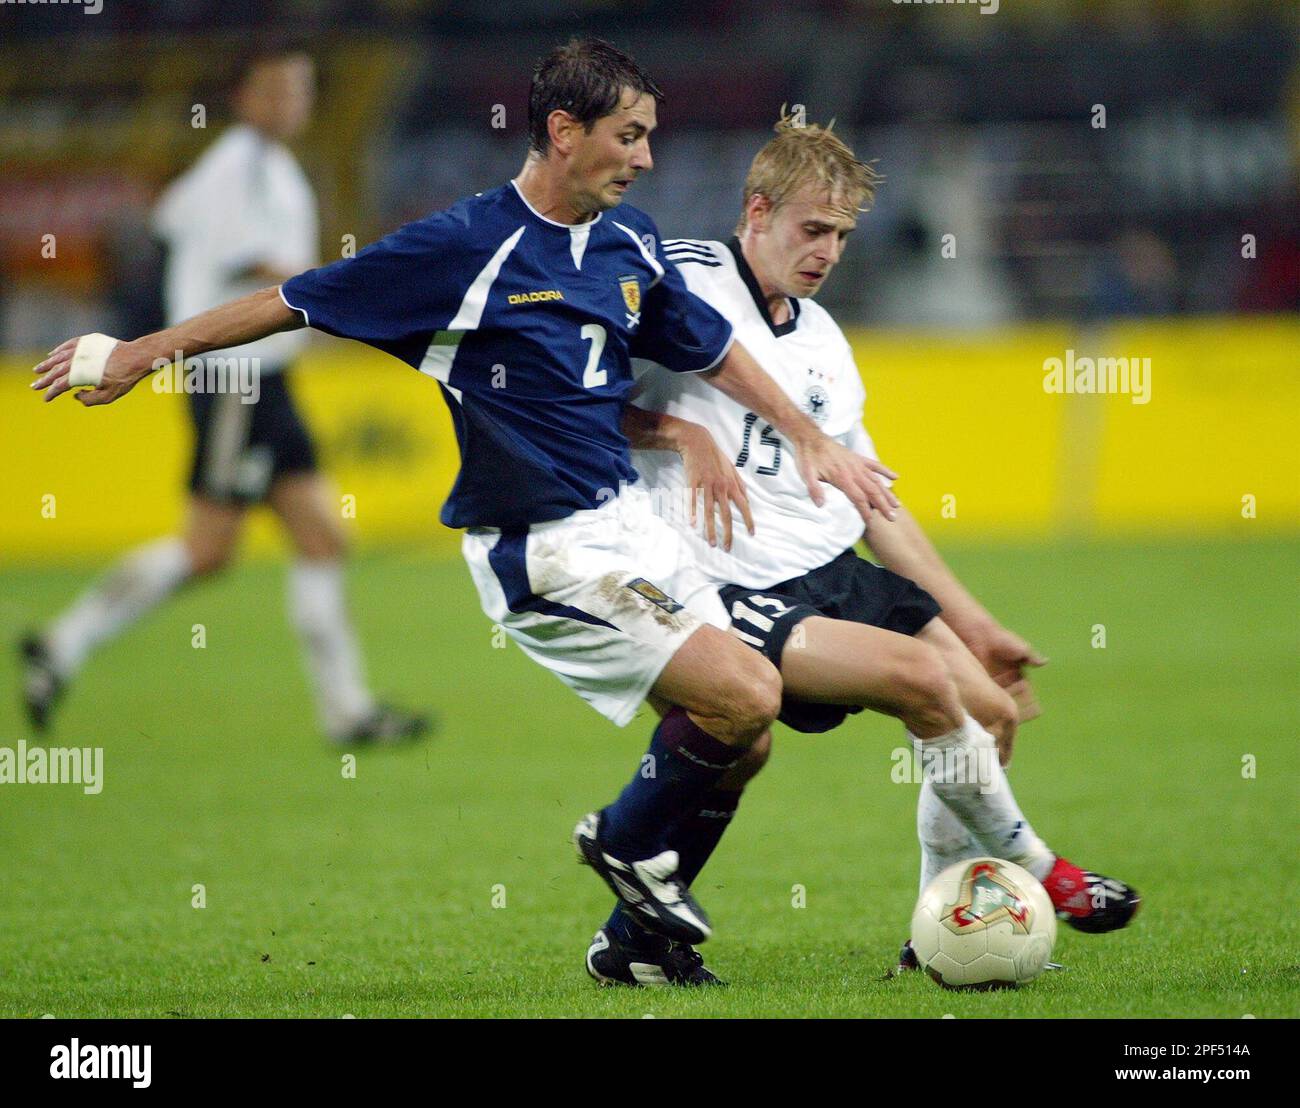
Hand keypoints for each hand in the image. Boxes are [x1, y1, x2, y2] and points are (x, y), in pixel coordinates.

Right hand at [32, 337, 150, 405]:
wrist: (135, 357)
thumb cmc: (123, 378)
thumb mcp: (108, 396)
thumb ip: (89, 399)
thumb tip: (75, 395)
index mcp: (79, 375)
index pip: (59, 386)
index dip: (51, 393)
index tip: (46, 398)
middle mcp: (76, 361)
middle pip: (55, 371)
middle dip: (44, 380)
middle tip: (34, 386)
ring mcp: (80, 350)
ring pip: (58, 357)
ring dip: (47, 364)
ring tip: (38, 370)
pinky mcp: (86, 341)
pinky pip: (68, 346)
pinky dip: (58, 351)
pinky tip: (52, 355)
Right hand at [679, 425, 754, 549]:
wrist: (697, 442)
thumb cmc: (715, 456)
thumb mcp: (732, 468)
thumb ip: (740, 484)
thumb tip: (747, 499)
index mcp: (732, 484)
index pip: (743, 506)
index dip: (748, 520)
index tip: (751, 533)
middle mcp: (721, 487)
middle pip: (726, 514)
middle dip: (728, 533)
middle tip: (727, 547)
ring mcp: (707, 485)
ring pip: (710, 512)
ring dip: (710, 529)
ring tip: (712, 543)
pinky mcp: (693, 482)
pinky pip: (694, 501)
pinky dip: (693, 513)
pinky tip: (693, 525)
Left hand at [793, 433, 898, 522]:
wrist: (810, 438)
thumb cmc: (808, 457)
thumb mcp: (806, 474)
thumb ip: (814, 490)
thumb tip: (821, 505)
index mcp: (842, 477)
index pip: (858, 498)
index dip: (865, 510)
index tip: (871, 522)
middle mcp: (853, 471)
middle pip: (872, 491)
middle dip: (883, 505)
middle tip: (892, 518)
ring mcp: (857, 464)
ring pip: (876, 480)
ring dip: (887, 493)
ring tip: (897, 505)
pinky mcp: (857, 458)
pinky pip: (875, 465)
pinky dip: (885, 471)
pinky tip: (895, 477)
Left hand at [966, 623, 1046, 722]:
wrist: (980, 635)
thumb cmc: (1002, 639)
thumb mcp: (1020, 648)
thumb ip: (1031, 657)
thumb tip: (1045, 661)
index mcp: (1016, 674)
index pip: (1025, 691)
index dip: (1029, 701)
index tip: (1037, 712)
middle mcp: (1005, 680)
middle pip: (1012, 698)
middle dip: (1016, 709)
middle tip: (1020, 722)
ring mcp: (992, 681)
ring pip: (999, 700)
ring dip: (1001, 709)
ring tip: (1005, 722)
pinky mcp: (979, 681)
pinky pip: (985, 695)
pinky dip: (987, 704)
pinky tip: (988, 714)